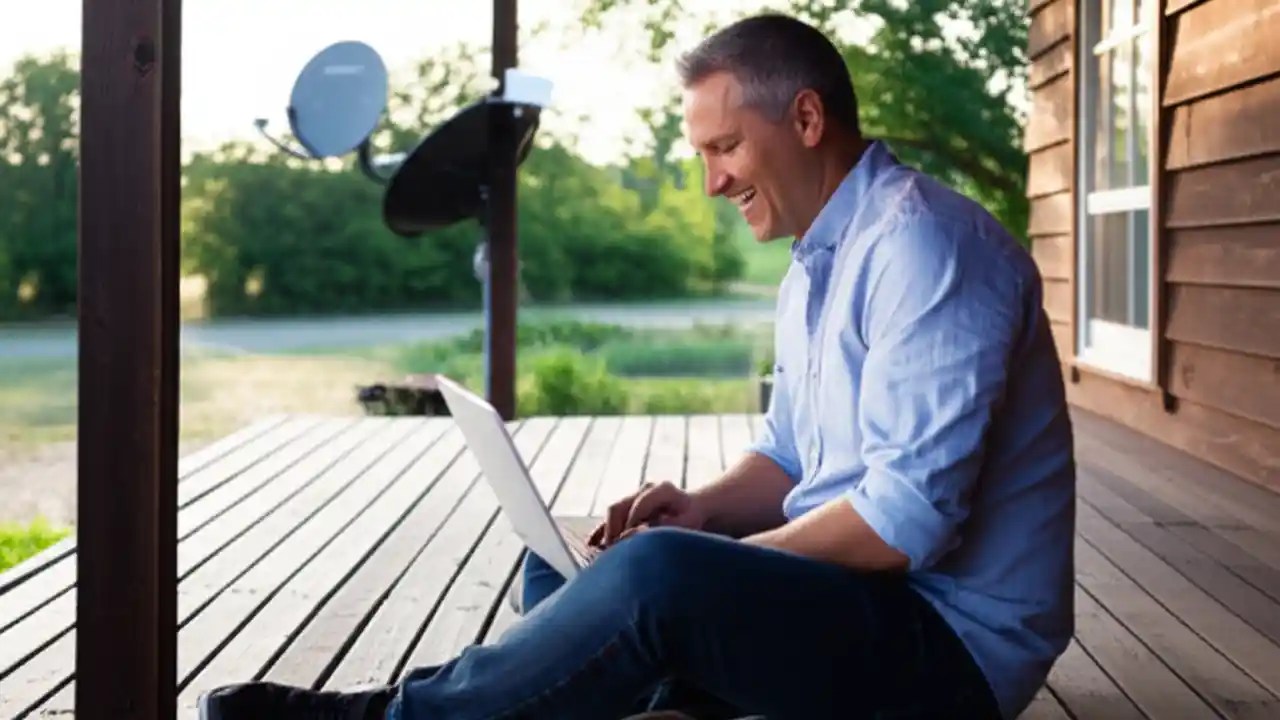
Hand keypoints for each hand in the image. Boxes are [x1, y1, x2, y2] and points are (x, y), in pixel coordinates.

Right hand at [589, 481, 707, 547]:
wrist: (694, 511)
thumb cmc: (692, 520)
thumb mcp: (685, 525)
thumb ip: (663, 528)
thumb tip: (633, 534)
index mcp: (662, 489)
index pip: (638, 505)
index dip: (631, 525)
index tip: (627, 546)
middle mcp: (644, 489)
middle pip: (618, 507)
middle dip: (612, 531)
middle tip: (610, 553)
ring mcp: (633, 496)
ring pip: (612, 512)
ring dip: (606, 533)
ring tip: (604, 553)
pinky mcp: (626, 506)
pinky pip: (609, 518)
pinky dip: (601, 532)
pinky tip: (593, 546)